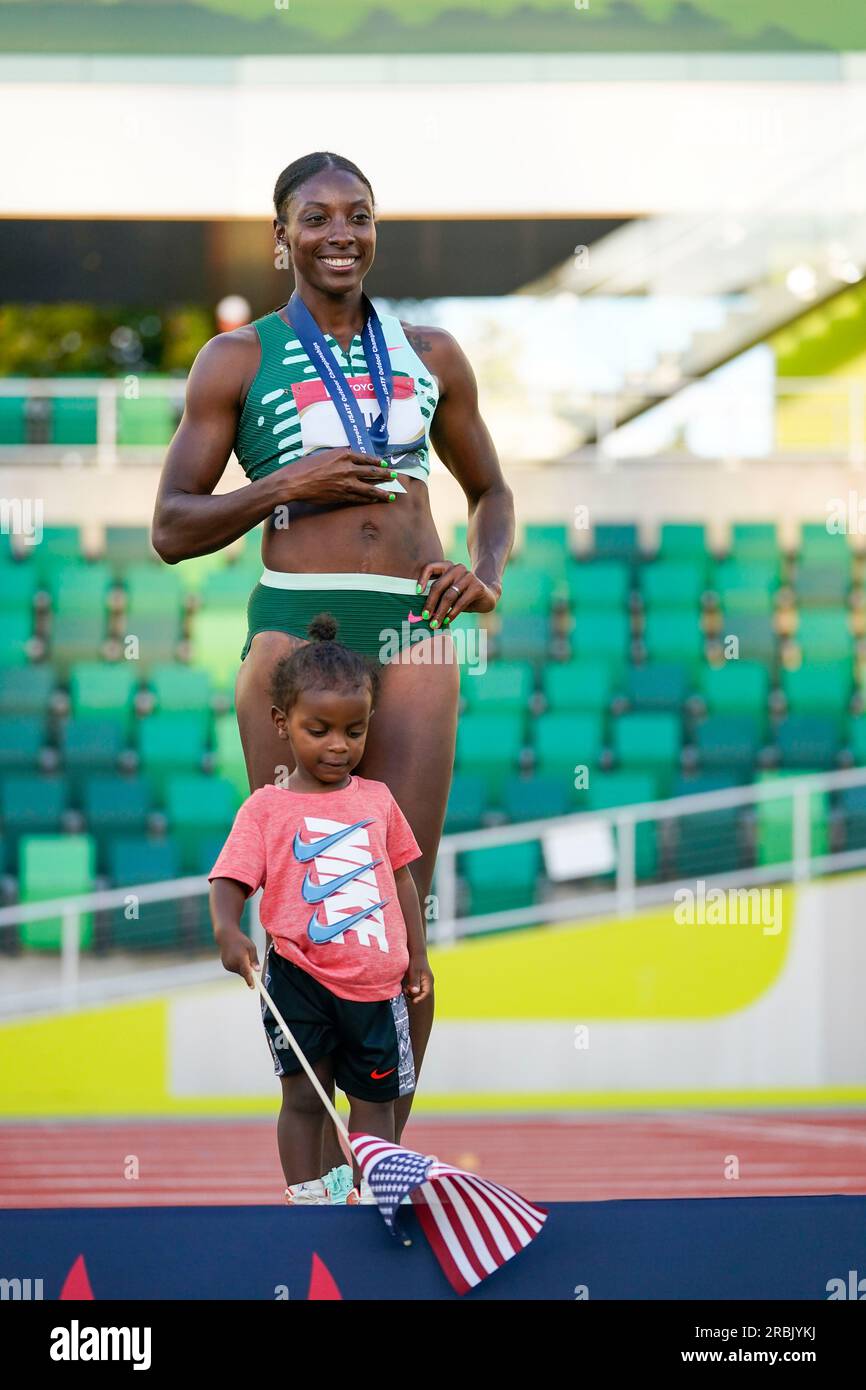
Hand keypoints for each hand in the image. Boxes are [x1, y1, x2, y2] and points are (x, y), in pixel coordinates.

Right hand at [218, 930, 259, 988]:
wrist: (227, 936)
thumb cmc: (241, 941)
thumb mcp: (251, 948)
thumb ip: (254, 960)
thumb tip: (258, 970)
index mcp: (240, 958)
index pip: (246, 972)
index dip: (250, 980)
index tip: (253, 987)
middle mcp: (233, 963)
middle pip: (243, 973)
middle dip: (248, 970)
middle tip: (249, 959)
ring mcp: (228, 965)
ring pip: (239, 971)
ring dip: (243, 967)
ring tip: (241, 955)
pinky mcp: (225, 966)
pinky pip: (235, 970)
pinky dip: (238, 966)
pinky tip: (236, 956)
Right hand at [284, 447, 401, 506]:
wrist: (294, 482)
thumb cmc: (304, 467)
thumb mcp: (323, 455)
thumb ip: (337, 457)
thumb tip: (347, 459)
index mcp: (343, 454)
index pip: (365, 458)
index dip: (377, 462)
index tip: (384, 464)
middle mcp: (348, 467)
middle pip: (372, 472)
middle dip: (386, 475)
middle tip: (395, 477)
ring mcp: (347, 483)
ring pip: (370, 488)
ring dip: (382, 491)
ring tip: (392, 494)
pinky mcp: (342, 495)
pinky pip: (360, 498)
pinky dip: (370, 499)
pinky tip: (376, 500)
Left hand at [403, 954, 433, 1004]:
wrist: (416, 952)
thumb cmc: (415, 961)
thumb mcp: (414, 971)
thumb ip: (414, 981)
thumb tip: (415, 992)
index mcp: (428, 980)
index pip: (426, 993)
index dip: (420, 999)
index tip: (413, 1002)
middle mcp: (428, 981)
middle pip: (423, 993)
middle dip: (415, 996)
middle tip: (406, 992)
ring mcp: (424, 980)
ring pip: (419, 991)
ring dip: (412, 992)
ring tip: (405, 989)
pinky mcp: (420, 979)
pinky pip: (417, 987)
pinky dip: (411, 988)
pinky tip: (405, 986)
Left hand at [415, 559, 499, 627]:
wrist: (487, 596)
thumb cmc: (461, 595)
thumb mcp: (448, 593)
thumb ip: (436, 597)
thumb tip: (420, 612)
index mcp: (447, 566)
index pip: (430, 567)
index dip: (422, 579)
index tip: (416, 593)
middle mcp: (457, 568)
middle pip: (438, 586)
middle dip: (430, 603)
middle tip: (424, 617)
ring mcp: (468, 576)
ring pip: (449, 596)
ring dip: (440, 612)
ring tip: (434, 624)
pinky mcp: (477, 586)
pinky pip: (461, 602)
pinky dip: (452, 613)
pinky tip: (447, 621)